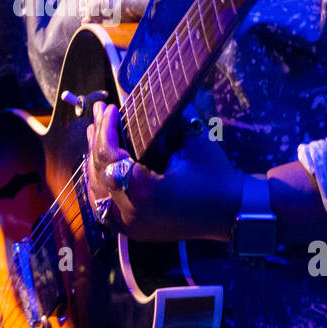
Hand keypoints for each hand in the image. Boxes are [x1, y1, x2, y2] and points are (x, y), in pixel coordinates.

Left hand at [85, 100, 243, 242]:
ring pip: (97, 191)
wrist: (233, 212)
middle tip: (98, 113)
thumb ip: (165, 119)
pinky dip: (99, 186)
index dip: (106, 129)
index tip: (110, 108)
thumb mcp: (193, 140)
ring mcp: (130, 226)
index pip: (109, 156)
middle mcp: (131, 213)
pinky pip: (105, 208)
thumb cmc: (216, 176)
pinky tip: (98, 167)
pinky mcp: (135, 230)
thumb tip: (146, 97)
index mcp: (143, 192)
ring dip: (93, 161)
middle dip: (97, 140)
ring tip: (94, 134)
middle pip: (99, 172)